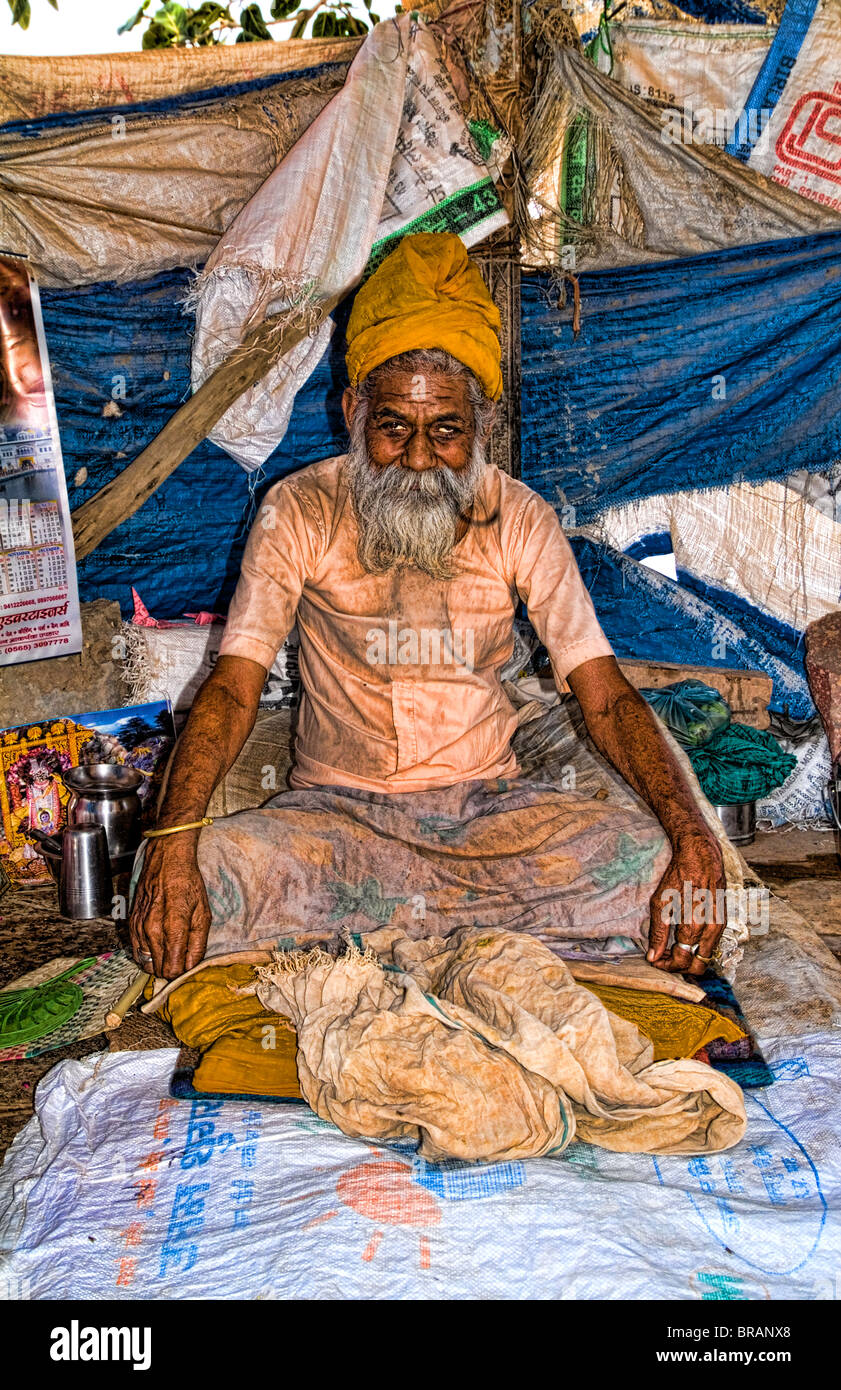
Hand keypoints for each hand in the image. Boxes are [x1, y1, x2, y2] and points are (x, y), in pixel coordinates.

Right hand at [129, 832, 210, 979]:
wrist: (167, 860)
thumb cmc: (188, 884)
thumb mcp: (203, 914)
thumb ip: (197, 944)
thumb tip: (191, 967)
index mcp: (173, 927)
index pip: (171, 969)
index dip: (180, 972)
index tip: (187, 966)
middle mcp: (152, 929)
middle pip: (157, 969)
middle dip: (170, 969)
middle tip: (180, 958)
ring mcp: (139, 926)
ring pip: (145, 962)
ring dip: (157, 962)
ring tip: (170, 950)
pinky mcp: (131, 923)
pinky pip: (136, 950)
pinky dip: (147, 953)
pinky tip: (158, 943)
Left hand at [647, 828, 726, 976]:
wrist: (701, 856)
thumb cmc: (678, 876)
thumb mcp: (661, 903)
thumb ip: (658, 933)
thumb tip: (653, 957)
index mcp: (693, 926)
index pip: (682, 961)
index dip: (666, 965)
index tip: (656, 961)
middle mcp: (710, 929)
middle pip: (696, 965)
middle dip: (679, 966)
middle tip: (664, 958)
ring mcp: (720, 926)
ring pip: (706, 957)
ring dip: (689, 958)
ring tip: (672, 949)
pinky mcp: (724, 920)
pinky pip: (712, 944)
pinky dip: (698, 947)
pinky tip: (685, 939)